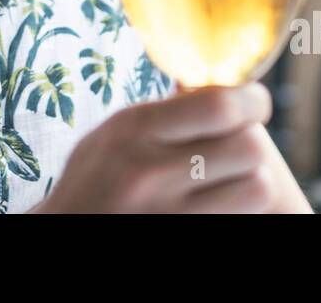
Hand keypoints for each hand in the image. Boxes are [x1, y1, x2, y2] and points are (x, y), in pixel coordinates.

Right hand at [30, 82, 312, 212]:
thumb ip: (162, 113)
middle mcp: (151, 173)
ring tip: (231, 179)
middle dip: (252, 143)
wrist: (62, 234)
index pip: (221, 105)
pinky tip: (218, 203)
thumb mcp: (113, 134)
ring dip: (251, 181)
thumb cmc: (92, 182)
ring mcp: (169, 214)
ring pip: (258, 188)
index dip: (252, 101)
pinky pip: (243, 217)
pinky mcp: (185, 237)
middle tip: (241, 146)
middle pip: (249, 147)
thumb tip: (222, 84)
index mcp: (134, 130)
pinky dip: (240, 208)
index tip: (253, 104)